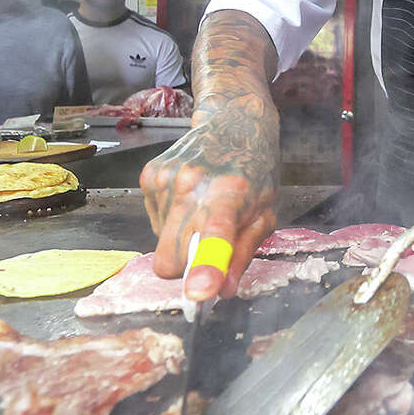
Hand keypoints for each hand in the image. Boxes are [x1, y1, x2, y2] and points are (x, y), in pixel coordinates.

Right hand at [140, 97, 279, 302]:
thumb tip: (222, 291)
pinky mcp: (148, 176)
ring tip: (202, 210)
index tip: (198, 293)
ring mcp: (165, 179)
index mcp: (230, 195)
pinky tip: (188, 200)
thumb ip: (242, 254)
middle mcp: (192, 185)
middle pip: (169, 259)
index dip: (204, 269)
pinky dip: (170, 220)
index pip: (214, 237)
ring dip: (179, 238)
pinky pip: (153, 223)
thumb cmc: (254, 171)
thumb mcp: (264, 214)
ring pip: (159, 243)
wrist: (232, 121)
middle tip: (207, 248)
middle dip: (185, 266)